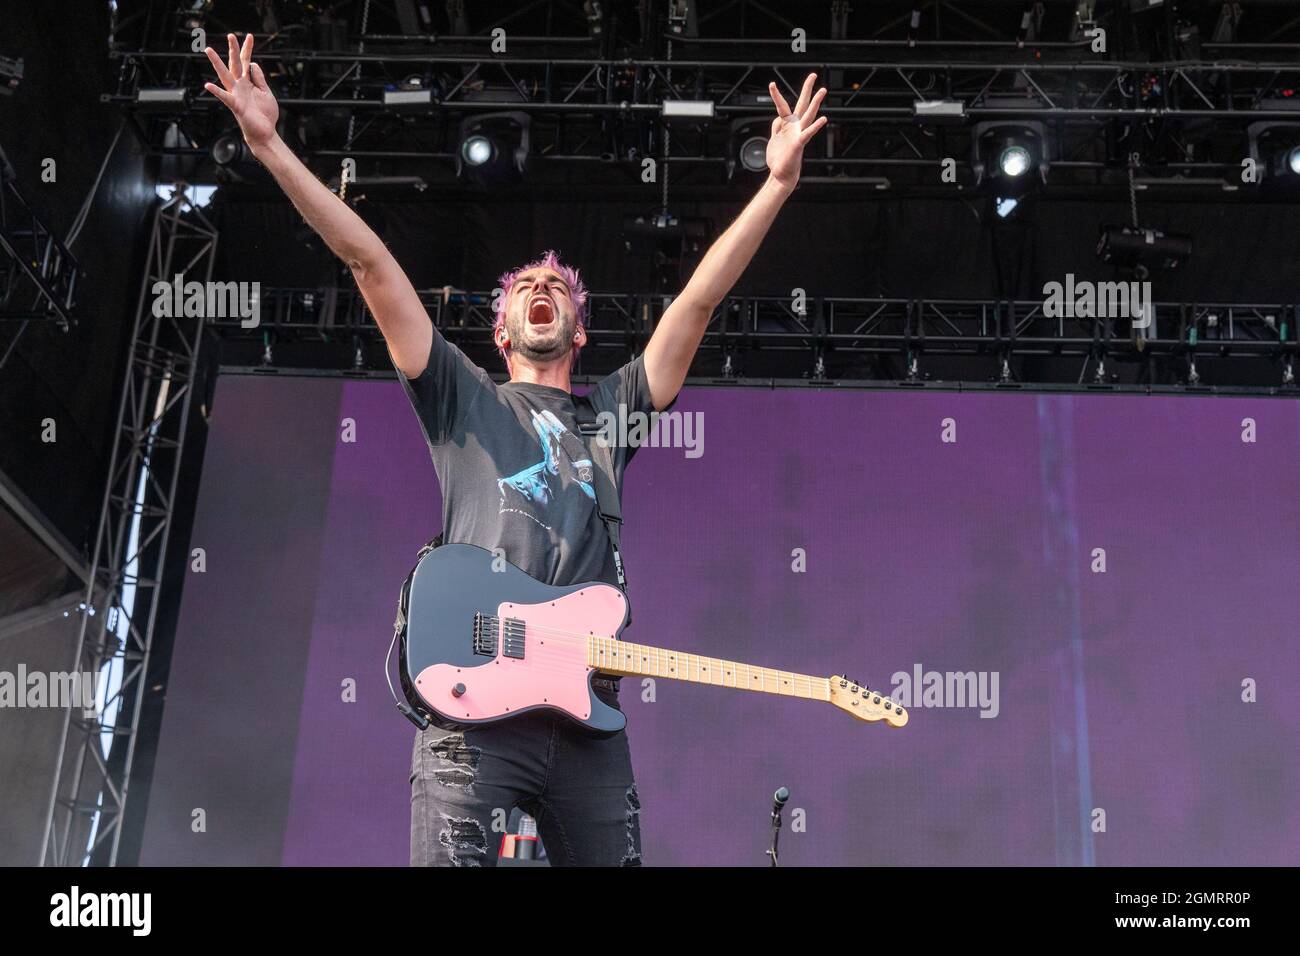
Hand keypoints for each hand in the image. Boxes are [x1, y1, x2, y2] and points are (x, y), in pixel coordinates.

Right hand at [203, 33, 278, 151]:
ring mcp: (236, 95)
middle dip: (233, 49)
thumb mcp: (266, 93)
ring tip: (209, 50)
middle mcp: (240, 86)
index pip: (246, 62)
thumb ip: (259, 79)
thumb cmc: (265, 115)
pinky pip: (225, 97)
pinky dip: (216, 91)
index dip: (248, 49)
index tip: (249, 36)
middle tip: (230, 35)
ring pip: (225, 76)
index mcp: (248, 82)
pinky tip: (208, 85)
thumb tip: (253, 63)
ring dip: (217, 63)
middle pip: (235, 64)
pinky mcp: (236, 106)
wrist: (265, 133)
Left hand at [765, 73, 827, 189]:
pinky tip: (823, 119)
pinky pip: (808, 133)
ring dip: (816, 103)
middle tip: (813, 75)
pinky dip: (815, 127)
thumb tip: (778, 118)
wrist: (781, 175)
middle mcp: (795, 127)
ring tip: (823, 90)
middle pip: (802, 104)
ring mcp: (798, 134)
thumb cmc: (779, 158)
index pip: (783, 106)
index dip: (777, 95)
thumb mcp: (774, 138)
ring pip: (808, 115)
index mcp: (788, 125)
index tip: (772, 84)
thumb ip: (776, 127)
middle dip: (807, 89)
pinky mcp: (799, 144)